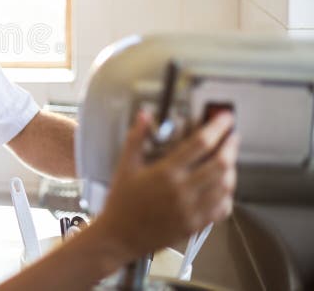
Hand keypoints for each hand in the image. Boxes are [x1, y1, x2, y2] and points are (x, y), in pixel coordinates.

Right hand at [93, 110, 238, 261]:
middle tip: (232, 136)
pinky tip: (223, 186)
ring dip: (232, 168)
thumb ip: (136, 138)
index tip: (224, 118)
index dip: (216, 128)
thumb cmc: (121, 201)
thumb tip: (145, 115)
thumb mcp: (125, 166)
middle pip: (220, 164)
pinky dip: (228, 194)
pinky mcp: (196, 225)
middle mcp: (182, 191)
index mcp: (165, 173)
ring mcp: (192, 210)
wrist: (119, 236)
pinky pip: (222, 208)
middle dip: (231, 146)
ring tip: (228, 158)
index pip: (200, 144)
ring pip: (226, 186)